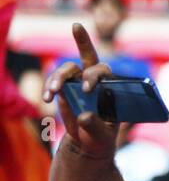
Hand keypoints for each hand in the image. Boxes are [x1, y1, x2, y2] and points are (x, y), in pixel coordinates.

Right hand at [42, 24, 116, 158]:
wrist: (87, 142)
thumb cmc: (100, 137)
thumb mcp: (101, 135)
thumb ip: (94, 125)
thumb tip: (84, 116)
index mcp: (110, 90)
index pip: (105, 72)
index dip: (95, 75)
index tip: (87, 89)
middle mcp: (95, 82)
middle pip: (89, 57)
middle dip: (84, 44)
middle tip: (76, 38)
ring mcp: (78, 83)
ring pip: (68, 68)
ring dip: (58, 77)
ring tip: (53, 91)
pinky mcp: (64, 89)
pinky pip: (54, 80)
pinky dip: (48, 87)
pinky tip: (47, 98)